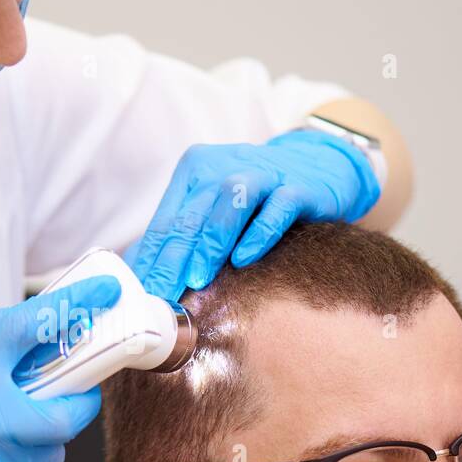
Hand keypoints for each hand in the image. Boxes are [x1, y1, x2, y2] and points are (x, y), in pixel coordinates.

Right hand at [0, 274, 121, 461]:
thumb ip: (1, 341)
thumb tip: (54, 328)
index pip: (34, 326)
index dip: (76, 308)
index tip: (104, 295)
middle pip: (66, 414)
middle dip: (71, 404)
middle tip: (60, 391)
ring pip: (48, 452)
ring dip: (39, 436)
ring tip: (0, 423)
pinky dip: (13, 460)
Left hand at [126, 129, 381, 300]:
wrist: (320, 166)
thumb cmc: (257, 198)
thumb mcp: (214, 208)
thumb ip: (182, 236)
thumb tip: (143, 276)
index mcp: (195, 172)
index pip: (165, 222)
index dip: (150, 260)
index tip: (140, 296)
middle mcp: (223, 168)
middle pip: (191, 217)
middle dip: (172, 260)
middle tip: (160, 296)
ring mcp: (262, 175)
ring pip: (227, 206)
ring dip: (210, 245)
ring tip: (196, 280)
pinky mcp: (297, 187)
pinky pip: (275, 209)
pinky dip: (258, 233)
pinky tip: (244, 259)